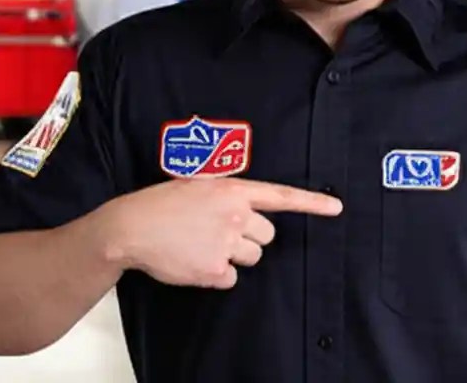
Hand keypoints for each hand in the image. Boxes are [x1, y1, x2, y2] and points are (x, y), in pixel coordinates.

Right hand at [98, 177, 342, 288]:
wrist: (131, 227)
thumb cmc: (160, 205)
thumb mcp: (197, 187)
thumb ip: (226, 197)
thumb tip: (245, 212)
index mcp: (231, 190)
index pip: (280, 196)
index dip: (311, 204)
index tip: (335, 208)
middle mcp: (234, 215)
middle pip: (267, 236)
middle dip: (249, 238)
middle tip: (219, 233)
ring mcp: (225, 243)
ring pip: (251, 259)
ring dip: (233, 257)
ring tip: (202, 245)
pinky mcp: (213, 269)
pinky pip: (230, 278)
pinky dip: (215, 275)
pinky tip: (194, 261)